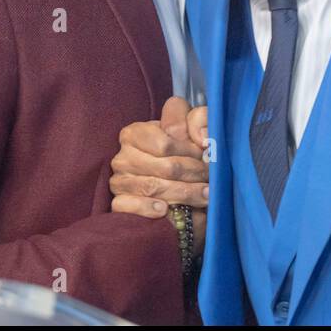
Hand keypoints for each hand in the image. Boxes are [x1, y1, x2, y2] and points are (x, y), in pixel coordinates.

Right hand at [110, 97, 208, 217]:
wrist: (178, 188)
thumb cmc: (183, 154)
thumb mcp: (192, 129)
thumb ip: (199, 120)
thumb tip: (202, 138)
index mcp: (136, 133)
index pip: (166, 144)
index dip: (191, 152)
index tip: (207, 158)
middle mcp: (123, 156)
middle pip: (165, 168)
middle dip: (193, 175)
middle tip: (212, 181)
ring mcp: (119, 180)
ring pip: (153, 187)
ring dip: (183, 194)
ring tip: (204, 197)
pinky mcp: (118, 203)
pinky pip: (130, 206)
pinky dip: (148, 209)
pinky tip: (164, 210)